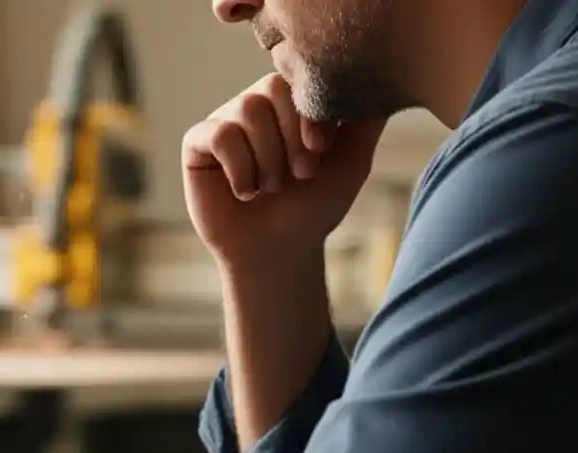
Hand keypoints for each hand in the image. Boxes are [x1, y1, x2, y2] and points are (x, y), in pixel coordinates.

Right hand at [182, 73, 385, 266]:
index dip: (311, 113)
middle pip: (270, 89)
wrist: (278, 249)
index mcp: (290, 100)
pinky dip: (239, 168)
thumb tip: (381, 83)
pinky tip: (245, 192)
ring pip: (246, 110)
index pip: (299, 79)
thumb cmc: (313, 206)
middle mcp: (256, 103)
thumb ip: (367, 121)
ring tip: (272, 187)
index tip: (320, 151)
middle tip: (300, 175)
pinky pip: (218, 134)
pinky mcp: (197, 143)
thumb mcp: (352, 161)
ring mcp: (224, 121)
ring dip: (268, 158)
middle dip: (290, 138)